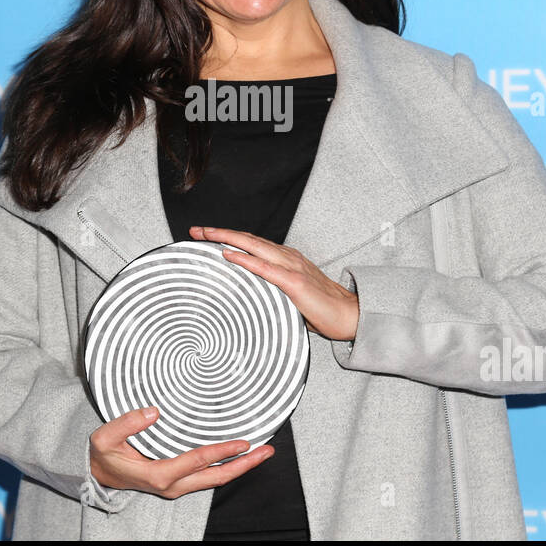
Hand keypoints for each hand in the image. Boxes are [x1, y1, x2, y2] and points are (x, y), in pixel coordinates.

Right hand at [89, 406, 272, 497]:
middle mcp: (172, 485)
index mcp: (158, 474)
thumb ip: (126, 424)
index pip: (198, 461)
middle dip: (245, 465)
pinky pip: (208, 477)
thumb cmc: (103, 456)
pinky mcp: (179, 483)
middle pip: (217, 477)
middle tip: (267, 451)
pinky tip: (239, 456)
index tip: (243, 442)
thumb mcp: (104, 438)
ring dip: (241, 467)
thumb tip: (153, 412)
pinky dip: (227, 467)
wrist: (98, 474)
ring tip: (261, 453)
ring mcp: (177, 486)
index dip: (222, 451)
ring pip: (216, 479)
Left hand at [189, 226, 360, 340]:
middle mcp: (287, 257)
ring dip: (227, 239)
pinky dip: (245, 259)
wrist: (349, 314)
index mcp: (285, 259)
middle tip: (195, 230)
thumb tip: (247, 298)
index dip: (227, 237)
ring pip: (254, 246)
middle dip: (219, 233)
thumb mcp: (289, 296)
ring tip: (206, 236)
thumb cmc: (321, 308)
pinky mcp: (295, 282)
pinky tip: (229, 255)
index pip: (251, 244)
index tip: (205, 236)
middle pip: (247, 239)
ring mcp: (291, 267)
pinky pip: (265, 267)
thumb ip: (270, 291)